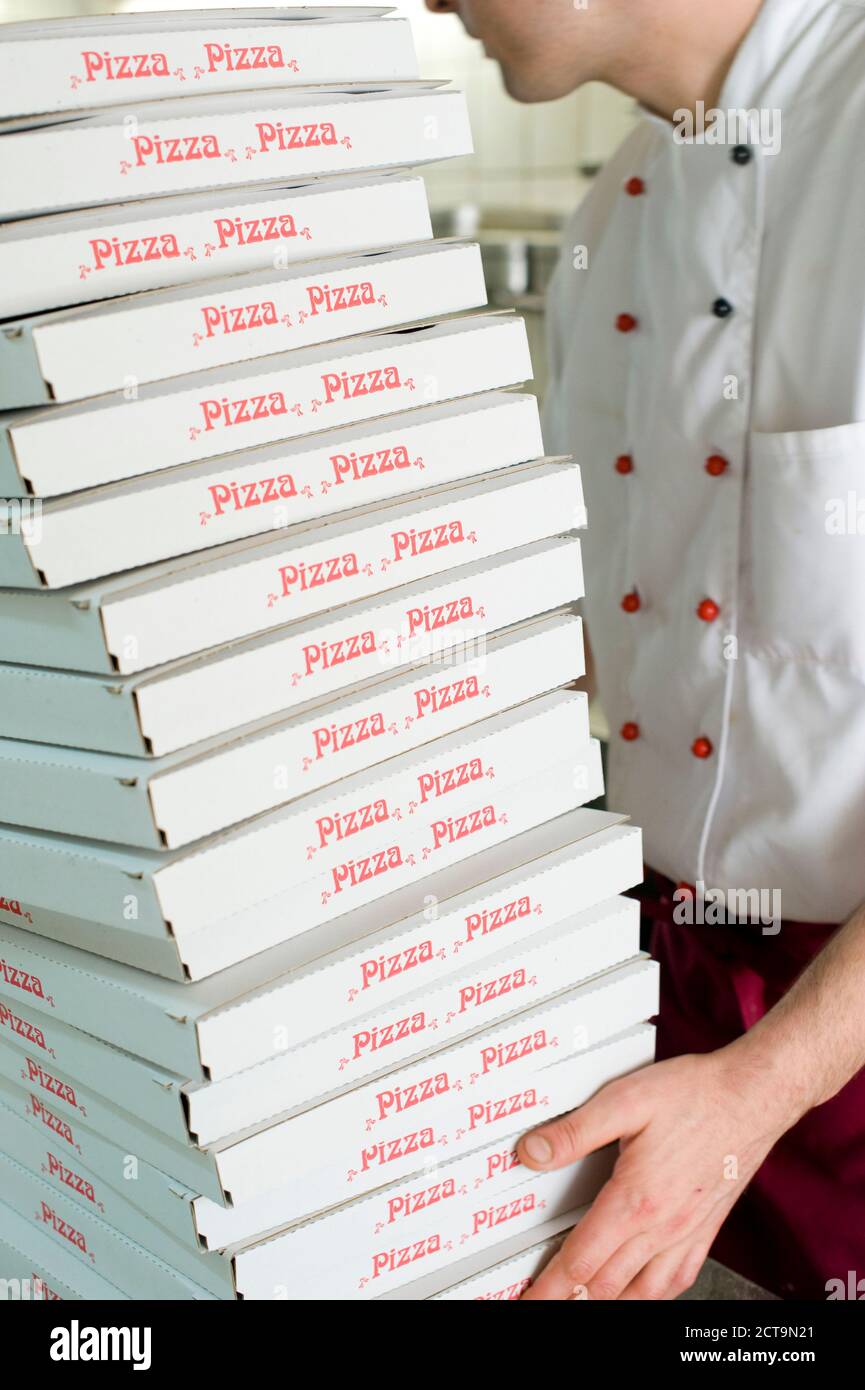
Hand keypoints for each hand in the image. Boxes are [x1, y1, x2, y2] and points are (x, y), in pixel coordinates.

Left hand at [517, 1042, 806, 1299]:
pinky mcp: (707, 1228)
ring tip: (581, 1302)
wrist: (754, 1095)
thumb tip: (531, 1152)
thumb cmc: (696, 1094)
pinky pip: (676, 1280)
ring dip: (606, 1302)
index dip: (547, 1286)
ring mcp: (688, 1232)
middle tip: (544, 1300)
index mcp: (636, 1200)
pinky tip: (641, 1291)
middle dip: (569, 1299)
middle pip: (604, 1285)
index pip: (579, 1262)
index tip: (528, 1299)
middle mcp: (663, 1226)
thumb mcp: (624, 1100)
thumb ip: (574, 1131)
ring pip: (640, 1291)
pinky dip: (650, 1295)